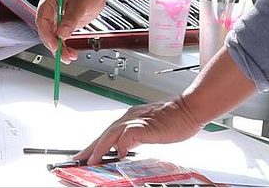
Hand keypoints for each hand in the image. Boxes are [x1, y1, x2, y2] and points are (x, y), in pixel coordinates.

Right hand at [35, 0, 110, 62]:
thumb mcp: (81, 3)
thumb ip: (71, 19)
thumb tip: (62, 33)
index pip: (42, 20)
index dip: (46, 34)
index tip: (54, 45)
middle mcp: (50, 9)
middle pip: (46, 31)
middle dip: (54, 44)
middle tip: (62, 55)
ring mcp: (57, 17)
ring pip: (53, 37)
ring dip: (60, 48)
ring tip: (68, 57)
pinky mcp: (65, 23)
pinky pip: (61, 37)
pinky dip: (65, 46)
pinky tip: (70, 52)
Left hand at [73, 97, 204, 163]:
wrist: (189, 108)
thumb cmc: (174, 118)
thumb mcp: (149, 129)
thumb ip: (135, 137)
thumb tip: (123, 148)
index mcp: (130, 118)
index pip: (107, 133)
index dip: (94, 145)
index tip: (83, 155)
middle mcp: (130, 117)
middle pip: (105, 133)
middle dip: (90, 148)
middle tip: (78, 159)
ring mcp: (138, 121)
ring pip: (112, 133)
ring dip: (100, 147)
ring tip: (91, 160)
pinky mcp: (147, 126)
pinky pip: (130, 135)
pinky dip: (122, 144)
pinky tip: (118, 153)